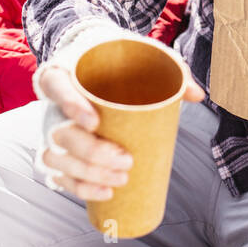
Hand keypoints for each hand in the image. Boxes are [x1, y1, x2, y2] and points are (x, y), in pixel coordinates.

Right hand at [36, 56, 203, 200]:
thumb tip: (197, 95)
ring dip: (86, 175)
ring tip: (121, 179)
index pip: (54, 86)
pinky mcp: (58, 151)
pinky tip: (104, 193)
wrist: (92, 65)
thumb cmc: (115, 60)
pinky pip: (59, 175)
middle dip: (91, 153)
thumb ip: (169, 67)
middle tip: (126, 160)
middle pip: (60, 132)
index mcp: (63, 73)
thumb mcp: (138, 52)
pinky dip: (79, 188)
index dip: (70, 106)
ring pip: (56, 158)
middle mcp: (50, 104)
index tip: (95, 122)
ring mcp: (51, 130)